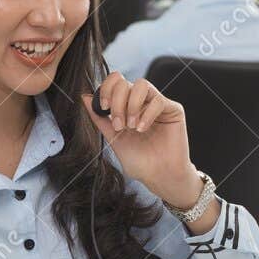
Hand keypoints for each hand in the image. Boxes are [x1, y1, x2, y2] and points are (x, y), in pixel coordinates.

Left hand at [87, 72, 201, 206]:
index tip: (104, 107)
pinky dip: (147, 114)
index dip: (106, 89)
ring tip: (131, 127)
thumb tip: (85, 96)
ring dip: (132, 105)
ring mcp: (157, 104)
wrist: (159, 176)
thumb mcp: (113, 138)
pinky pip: (158, 100)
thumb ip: (99, 118)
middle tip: (119, 125)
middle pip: (125, 82)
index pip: (116, 82)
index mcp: (127, 106)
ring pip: (142, 85)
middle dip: (117, 102)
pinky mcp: (173, 110)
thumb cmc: (139, 161)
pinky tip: (142, 129)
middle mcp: (142, 102)